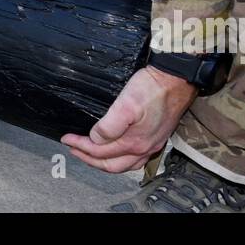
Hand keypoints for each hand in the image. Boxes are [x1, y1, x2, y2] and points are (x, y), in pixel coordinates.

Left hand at [60, 66, 198, 173]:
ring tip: (91, 154)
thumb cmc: (152, 88)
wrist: (177, 79)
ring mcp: (153, 145)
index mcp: (134, 142)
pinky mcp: (158, 137)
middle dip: (90, 159)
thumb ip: (109, 126)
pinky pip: (137, 159)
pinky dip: (122, 159)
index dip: (81, 146)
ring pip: (125, 164)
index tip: (67, 139)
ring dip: (105, 162)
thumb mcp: (126, 104)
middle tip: (74, 150)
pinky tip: (118, 152)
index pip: (100, 152)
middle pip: (111, 165)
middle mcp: (144, 148)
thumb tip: (96, 139)